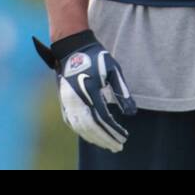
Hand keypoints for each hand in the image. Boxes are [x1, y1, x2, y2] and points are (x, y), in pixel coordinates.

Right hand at [33, 29, 135, 152]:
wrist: (73, 47)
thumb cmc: (96, 57)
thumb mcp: (113, 70)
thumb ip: (121, 91)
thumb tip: (131, 113)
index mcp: (90, 91)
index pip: (103, 118)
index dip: (114, 130)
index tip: (125, 137)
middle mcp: (77, 99)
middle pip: (92, 127)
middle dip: (106, 139)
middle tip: (118, 147)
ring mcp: (68, 101)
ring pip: (80, 127)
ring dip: (94, 138)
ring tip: (107, 144)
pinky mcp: (64, 101)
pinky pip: (71, 122)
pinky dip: (81, 132)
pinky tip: (90, 136)